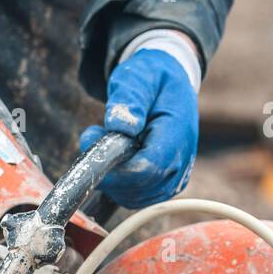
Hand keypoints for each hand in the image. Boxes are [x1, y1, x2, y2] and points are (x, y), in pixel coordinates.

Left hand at [79, 48, 198, 208]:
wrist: (169, 86)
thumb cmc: (152, 79)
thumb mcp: (138, 76)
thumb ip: (129, 98)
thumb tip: (121, 125)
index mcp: (178, 134)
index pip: (146, 169)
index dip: (114, 167)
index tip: (91, 140)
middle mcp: (181, 161)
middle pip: (136, 188)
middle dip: (106, 168)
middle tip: (93, 134)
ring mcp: (174, 177)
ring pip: (132, 197)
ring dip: (109, 176)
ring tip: (105, 140)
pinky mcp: (164, 185)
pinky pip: (134, 197)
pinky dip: (116, 182)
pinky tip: (114, 156)